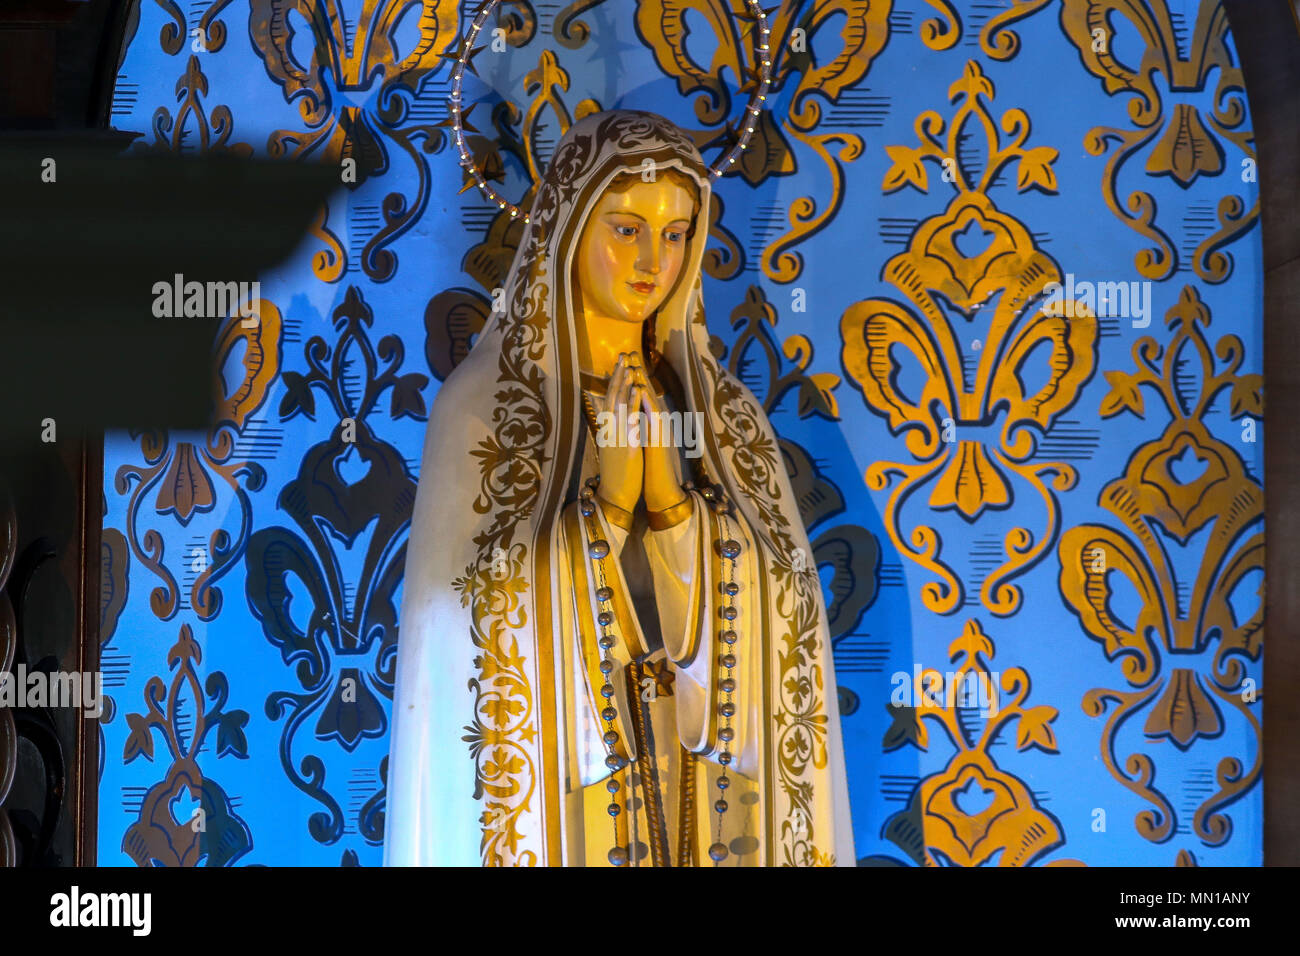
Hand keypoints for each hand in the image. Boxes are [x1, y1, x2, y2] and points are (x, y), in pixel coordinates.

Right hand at [593, 352, 643, 512]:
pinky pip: (630, 419)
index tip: (618, 367)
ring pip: (619, 405)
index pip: (607, 401)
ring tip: (629, 367)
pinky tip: (636, 390)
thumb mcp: (611, 450)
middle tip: (622, 357)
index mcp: (606, 431)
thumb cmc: (616, 475)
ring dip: (624, 384)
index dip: (613, 383)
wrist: (614, 496)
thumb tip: (612, 421)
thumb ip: (612, 434)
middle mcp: (609, 431)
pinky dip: (633, 403)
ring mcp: (616, 437)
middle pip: (611, 397)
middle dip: (617, 377)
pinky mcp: (626, 444)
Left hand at [637, 366, 687, 514]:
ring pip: (651, 401)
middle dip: (636, 372)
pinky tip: (641, 390)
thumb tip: (630, 416)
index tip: (623, 362)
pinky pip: (653, 417)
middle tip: (628, 353)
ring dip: (642, 381)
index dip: (632, 378)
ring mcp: (660, 430)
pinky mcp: (660, 439)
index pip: (640, 396)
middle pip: (646, 392)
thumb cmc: (649, 470)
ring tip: (634, 363)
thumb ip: (638, 428)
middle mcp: (656, 423)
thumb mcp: (641, 444)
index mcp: (650, 424)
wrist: (661, 490)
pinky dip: (647, 403)